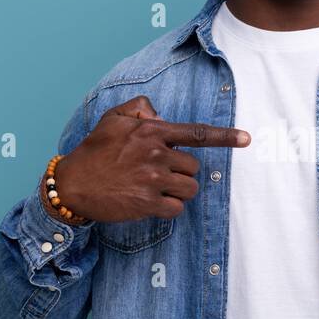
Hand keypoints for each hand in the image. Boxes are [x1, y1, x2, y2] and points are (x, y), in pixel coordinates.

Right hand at [47, 95, 248, 223]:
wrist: (72, 185)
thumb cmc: (93, 151)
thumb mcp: (112, 119)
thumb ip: (139, 109)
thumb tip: (160, 114)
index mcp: (151, 131)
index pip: (197, 134)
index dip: (226, 137)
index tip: (247, 139)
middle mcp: (156, 154)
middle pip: (194, 166)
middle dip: (182, 171)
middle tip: (158, 173)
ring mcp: (153, 180)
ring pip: (190, 188)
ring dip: (179, 191)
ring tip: (156, 188)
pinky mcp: (148, 203)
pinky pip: (176, 208)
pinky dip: (169, 208)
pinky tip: (152, 203)